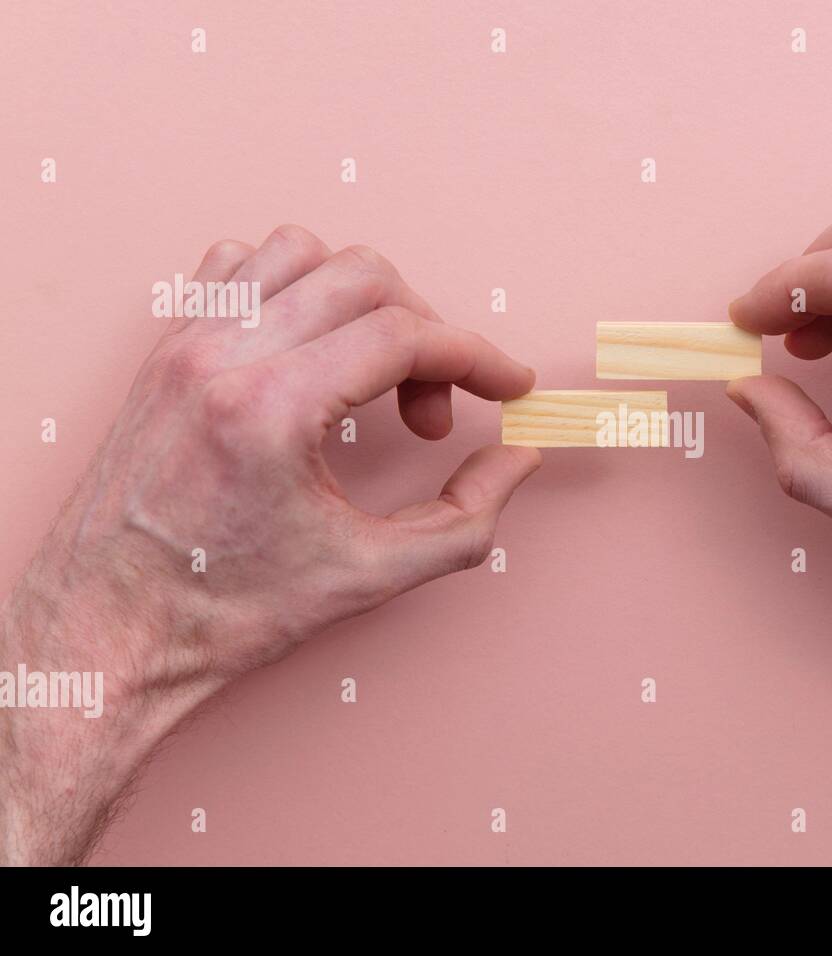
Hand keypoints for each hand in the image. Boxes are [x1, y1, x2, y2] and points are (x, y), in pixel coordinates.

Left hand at [0, 226, 539, 863]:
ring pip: (302, 251)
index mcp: (270, 409)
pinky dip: (293, 285)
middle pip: (364, 277)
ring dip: (363, 299)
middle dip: (427, 332)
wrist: (106, 632)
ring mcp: (184, 343)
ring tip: (374, 372)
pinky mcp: (165, 350)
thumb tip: (516, 461)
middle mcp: (221, 356)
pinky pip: (238, 265)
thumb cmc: (221, 611)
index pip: (404, 334)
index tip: (509, 386)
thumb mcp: (368, 579)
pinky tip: (312, 348)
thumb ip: (465, 520)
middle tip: (433, 411)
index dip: (478, 356)